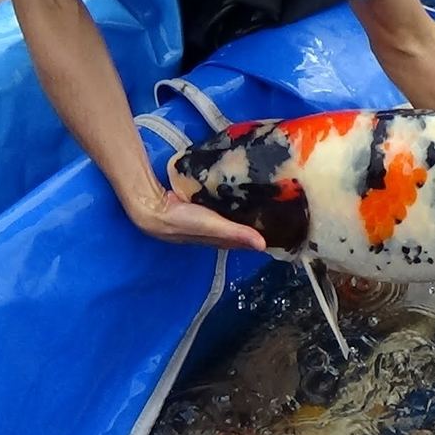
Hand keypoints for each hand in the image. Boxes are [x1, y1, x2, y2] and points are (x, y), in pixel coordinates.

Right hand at [125, 187, 266, 250]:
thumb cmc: (182, 222)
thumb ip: (236, 233)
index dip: (262, 234)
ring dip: (242, 208)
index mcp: (221, 238)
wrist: (153, 209)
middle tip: (275, 207)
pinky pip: (218, 202)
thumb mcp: (213, 226)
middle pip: (240, 226)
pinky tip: (233, 189)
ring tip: (261, 195)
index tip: (281, 225)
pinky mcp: (199, 205)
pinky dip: (227, 199)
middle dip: (255, 220)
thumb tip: (263, 245)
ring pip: (229, 214)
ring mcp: (206, 218)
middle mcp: (215, 230)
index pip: (247, 239)